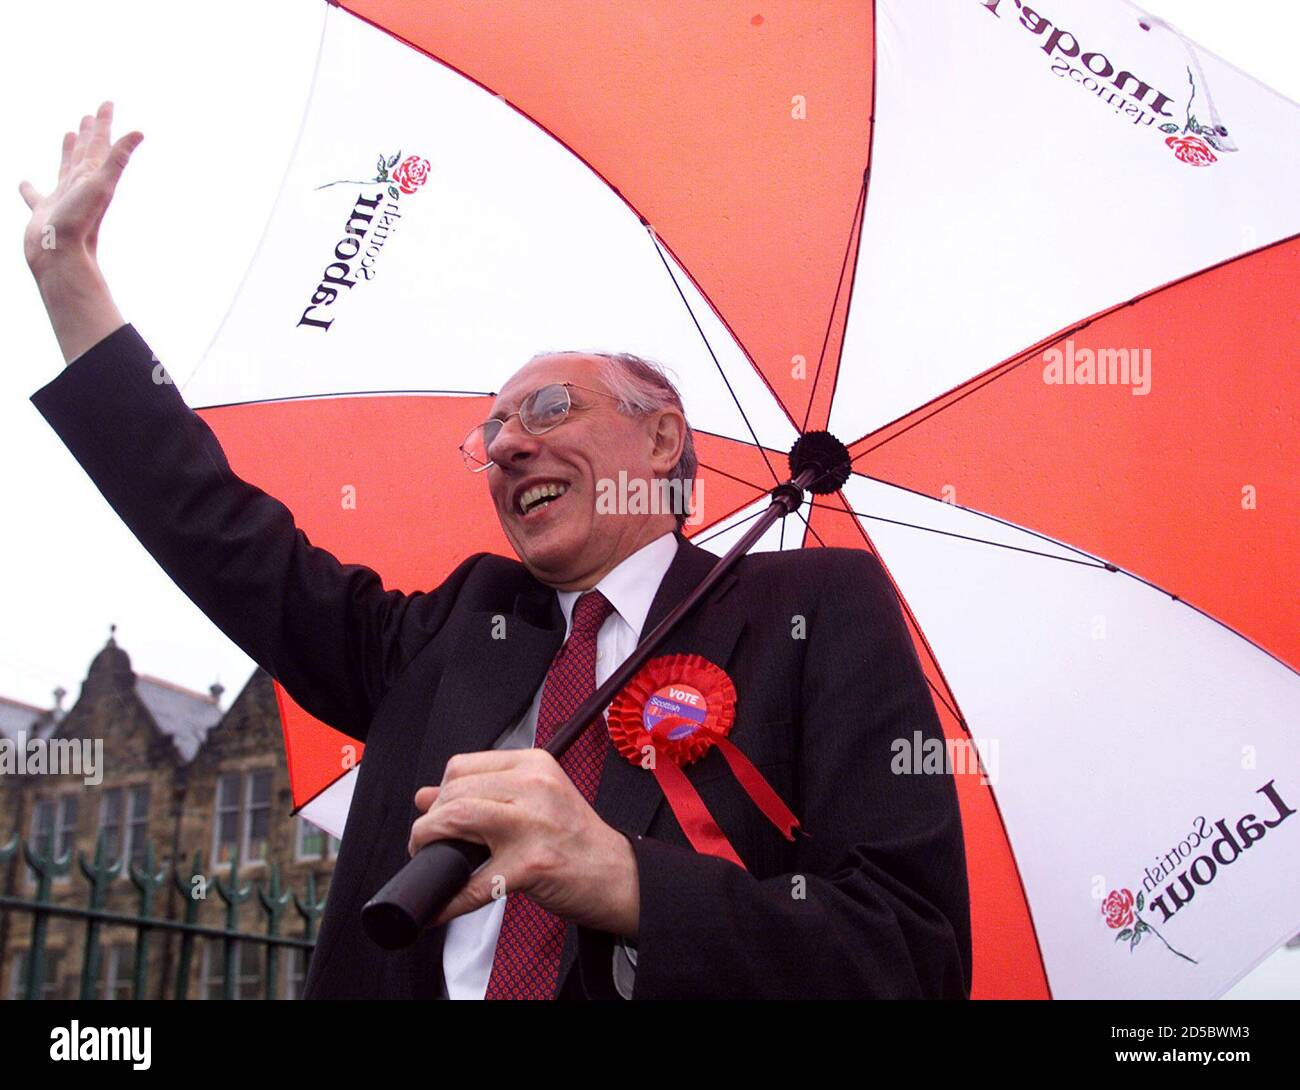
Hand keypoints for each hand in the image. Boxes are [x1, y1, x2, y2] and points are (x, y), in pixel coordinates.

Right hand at [19, 100, 142, 278]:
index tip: (107, 104)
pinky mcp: (43, 211)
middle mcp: (79, 186)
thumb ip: (118, 159)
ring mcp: (62, 198)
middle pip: (85, 153)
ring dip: (67, 152)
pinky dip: (30, 188)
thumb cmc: (80, 222)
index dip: (104, 124)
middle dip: (89, 134)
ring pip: (64, 168)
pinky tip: (24, 183)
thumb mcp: (101, 185)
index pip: (100, 145)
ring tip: (68, 136)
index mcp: (92, 177)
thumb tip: (140, 132)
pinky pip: (35, 195)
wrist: (61, 256)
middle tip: (89, 117)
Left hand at [408, 748, 639, 937]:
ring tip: (430, 860)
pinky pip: (473, 882)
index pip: (464, 765)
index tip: (438, 813)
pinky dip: (448, 899)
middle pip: (455, 791)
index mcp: (535, 765)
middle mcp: (535, 786)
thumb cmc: (578, 842)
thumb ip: (486, 794)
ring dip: (428, 842)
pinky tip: (439, 906)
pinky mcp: (532, 864)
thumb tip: (425, 796)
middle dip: (430, 820)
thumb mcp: (537, 802)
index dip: (441, 792)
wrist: (621, 877)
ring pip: (456, 818)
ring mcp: (533, 823)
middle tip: (429, 843)